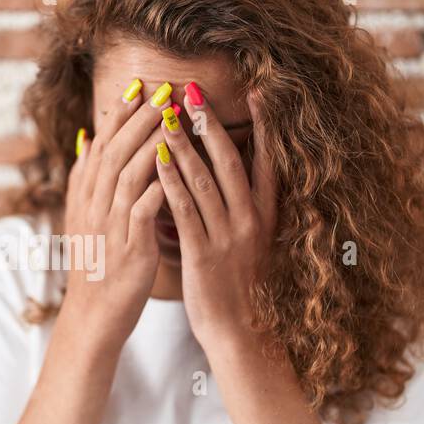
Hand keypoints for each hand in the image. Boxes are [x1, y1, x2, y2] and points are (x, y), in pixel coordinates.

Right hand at [61, 78, 168, 352]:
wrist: (92, 315)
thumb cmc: (98, 265)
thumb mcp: (86, 218)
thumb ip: (87, 178)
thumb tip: (88, 137)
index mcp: (85, 197)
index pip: (102, 145)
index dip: (119, 115)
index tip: (138, 85)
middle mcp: (94, 206)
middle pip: (115, 151)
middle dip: (138, 117)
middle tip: (161, 88)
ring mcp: (110, 226)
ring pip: (127, 173)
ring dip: (150, 141)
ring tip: (171, 114)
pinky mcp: (129, 247)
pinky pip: (142, 209)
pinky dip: (156, 185)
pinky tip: (173, 165)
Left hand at [154, 85, 275, 354]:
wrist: (242, 333)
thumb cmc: (243, 289)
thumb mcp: (252, 245)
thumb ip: (245, 212)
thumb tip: (233, 182)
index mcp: (267, 217)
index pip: (267, 162)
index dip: (263, 127)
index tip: (257, 93)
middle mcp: (251, 221)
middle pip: (231, 161)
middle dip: (210, 123)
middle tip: (191, 91)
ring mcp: (228, 236)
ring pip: (205, 180)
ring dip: (183, 144)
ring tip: (166, 114)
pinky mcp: (204, 253)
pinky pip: (185, 210)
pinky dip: (171, 181)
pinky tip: (156, 159)